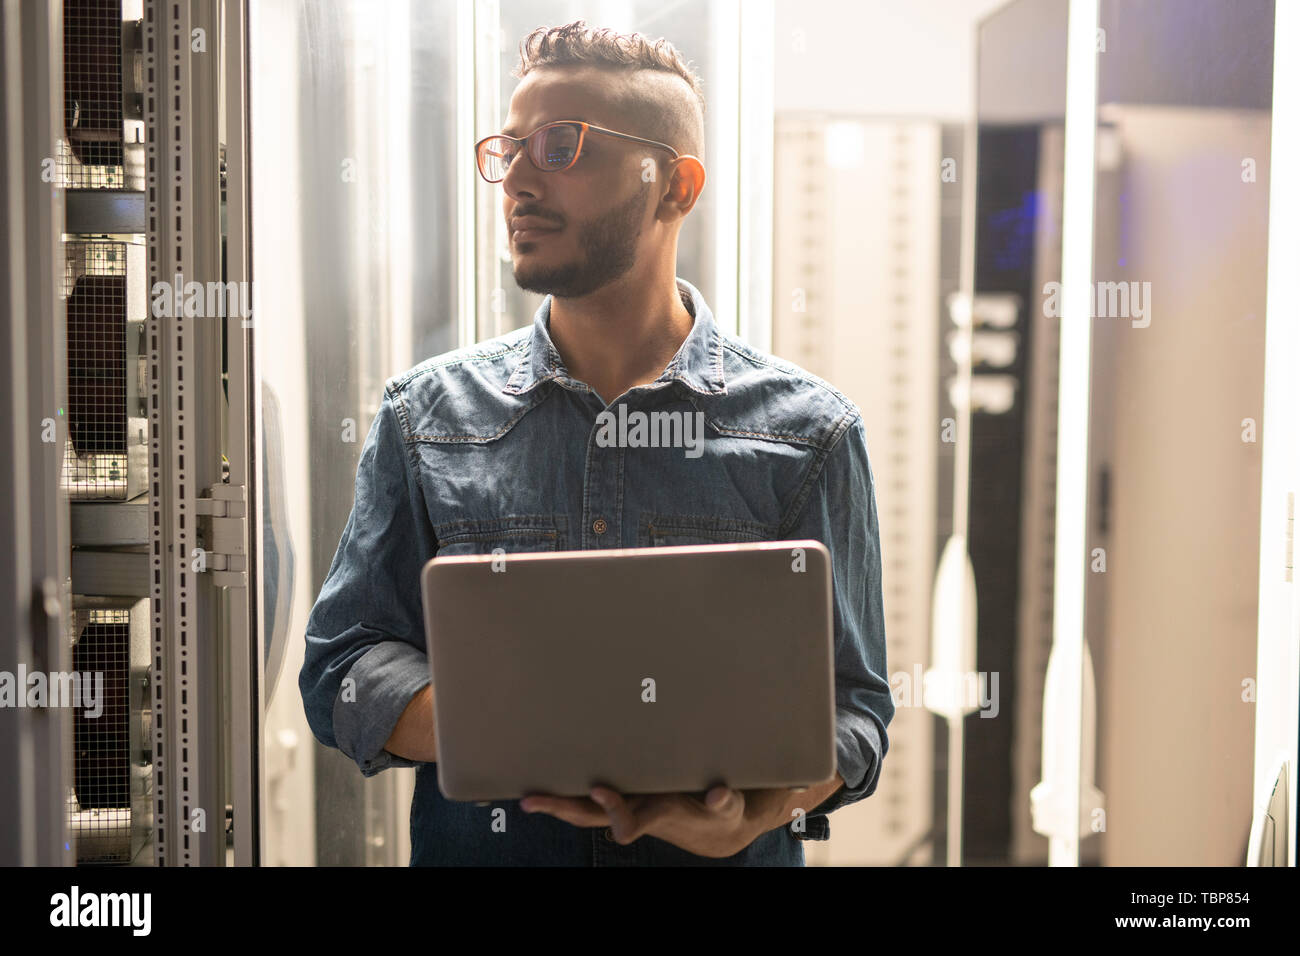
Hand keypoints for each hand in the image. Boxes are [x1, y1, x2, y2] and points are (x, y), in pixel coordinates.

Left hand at [520, 785, 789, 857]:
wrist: (713, 828)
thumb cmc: (720, 813)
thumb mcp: (729, 808)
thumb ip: (725, 801)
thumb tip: (719, 795)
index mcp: (658, 815)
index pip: (628, 820)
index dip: (613, 809)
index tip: (600, 790)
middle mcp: (635, 814)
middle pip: (591, 817)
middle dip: (562, 808)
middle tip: (532, 800)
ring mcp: (627, 807)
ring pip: (585, 811)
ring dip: (557, 804)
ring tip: (528, 798)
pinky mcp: (626, 798)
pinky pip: (591, 801)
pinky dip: (569, 795)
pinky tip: (549, 787)